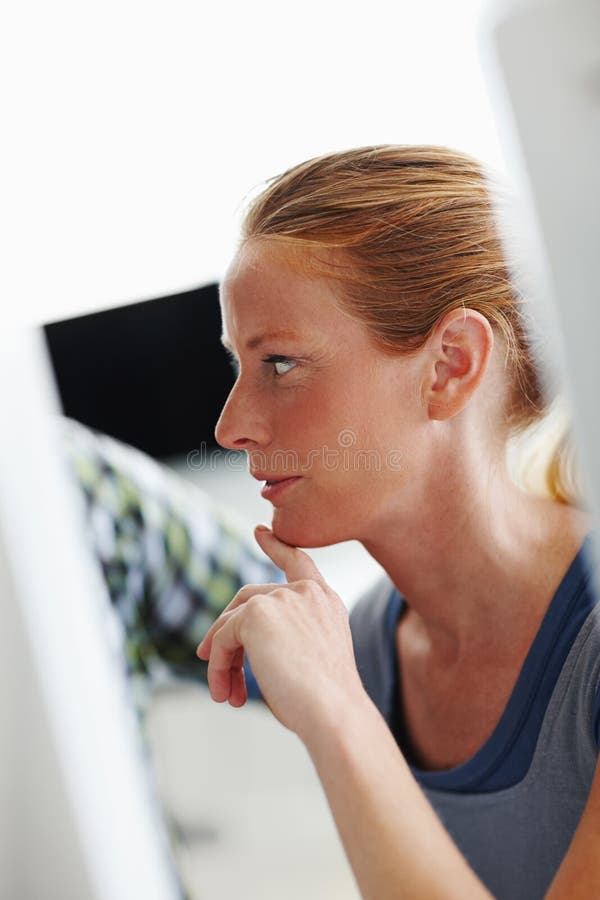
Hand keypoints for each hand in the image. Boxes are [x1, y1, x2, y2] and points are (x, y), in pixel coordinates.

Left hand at [196, 525, 363, 739]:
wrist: (334, 711)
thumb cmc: (325, 704)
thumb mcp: (307, 661)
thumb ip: (281, 641)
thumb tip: (231, 649)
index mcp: (326, 602)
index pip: (298, 562)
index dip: (276, 546)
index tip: (260, 531)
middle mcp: (307, 593)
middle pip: (250, 598)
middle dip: (227, 630)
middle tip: (209, 657)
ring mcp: (283, 597)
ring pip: (234, 621)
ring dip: (223, 657)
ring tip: (224, 693)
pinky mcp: (258, 612)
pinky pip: (224, 638)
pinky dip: (219, 666)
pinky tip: (226, 693)